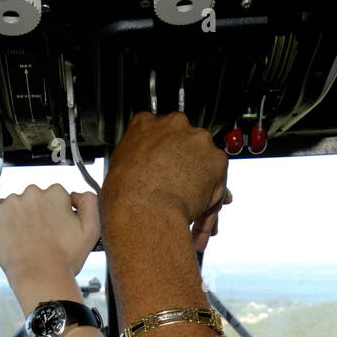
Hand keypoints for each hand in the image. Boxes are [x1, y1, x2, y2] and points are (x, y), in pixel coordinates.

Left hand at [0, 184, 99, 297]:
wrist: (40, 276)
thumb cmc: (64, 259)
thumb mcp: (91, 230)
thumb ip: (90, 203)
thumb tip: (78, 195)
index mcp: (56, 194)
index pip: (55, 195)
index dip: (56, 213)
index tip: (54, 226)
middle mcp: (34, 193)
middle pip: (35, 199)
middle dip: (37, 213)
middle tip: (41, 235)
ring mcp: (13, 202)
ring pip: (17, 205)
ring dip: (20, 217)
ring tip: (27, 238)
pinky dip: (3, 221)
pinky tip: (13, 236)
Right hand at [101, 111, 229, 248]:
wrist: (145, 212)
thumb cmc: (126, 195)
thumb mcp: (118, 167)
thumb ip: (138, 160)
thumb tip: (144, 170)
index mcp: (145, 123)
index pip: (159, 131)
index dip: (162, 150)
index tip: (161, 164)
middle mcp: (174, 124)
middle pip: (185, 139)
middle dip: (184, 160)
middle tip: (174, 186)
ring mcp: (197, 139)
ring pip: (204, 157)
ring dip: (200, 177)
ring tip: (187, 206)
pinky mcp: (216, 159)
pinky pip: (219, 178)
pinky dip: (213, 196)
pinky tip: (198, 212)